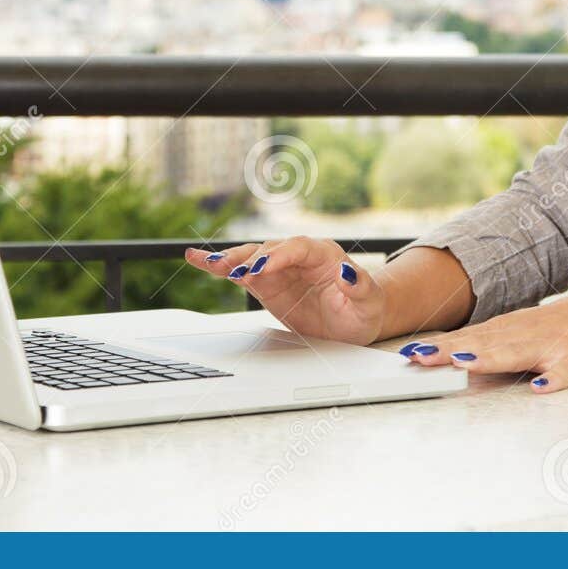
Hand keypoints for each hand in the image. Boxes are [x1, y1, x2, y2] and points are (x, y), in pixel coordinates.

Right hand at [184, 237, 385, 345]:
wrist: (355, 320)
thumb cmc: (365, 308)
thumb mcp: (368, 301)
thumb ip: (359, 286)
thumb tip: (347, 271)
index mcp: (324, 254)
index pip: (298, 248)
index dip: (279, 255)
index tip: (263, 267)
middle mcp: (299, 255)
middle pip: (270, 250)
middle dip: (251, 259)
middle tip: (233, 271)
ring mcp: (280, 269)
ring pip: (251, 258)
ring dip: (230, 261)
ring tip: (207, 262)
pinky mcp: (267, 283)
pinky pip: (241, 273)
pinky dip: (220, 267)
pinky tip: (198, 260)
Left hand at [400, 283, 567, 392]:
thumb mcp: (527, 335)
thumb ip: (494, 348)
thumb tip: (453, 361)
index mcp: (511, 331)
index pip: (468, 339)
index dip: (438, 347)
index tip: (406, 355)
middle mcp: (526, 335)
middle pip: (483, 344)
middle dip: (449, 352)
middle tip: (418, 359)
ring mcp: (553, 347)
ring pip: (517, 353)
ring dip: (489, 358)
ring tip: (462, 363)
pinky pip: (566, 372)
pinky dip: (553, 379)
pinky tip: (541, 388)